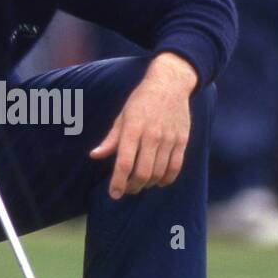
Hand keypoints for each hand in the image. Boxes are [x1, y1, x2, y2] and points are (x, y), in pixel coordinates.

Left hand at [90, 53, 197, 198]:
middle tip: (126, 190)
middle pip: (142, 172)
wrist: (170, 83)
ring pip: (158, 173)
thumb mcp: (122, 116)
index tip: (113, 194)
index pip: (124, 163)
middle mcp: (152, 135)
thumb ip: (111, 139)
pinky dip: (166, 179)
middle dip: (132, 187)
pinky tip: (158, 181)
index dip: (118, 182)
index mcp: (133, 128)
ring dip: (148, 184)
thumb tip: (95, 155)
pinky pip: (176, 167)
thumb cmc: (141, 100)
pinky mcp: (182, 140)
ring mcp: (169, 138)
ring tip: (140, 184)